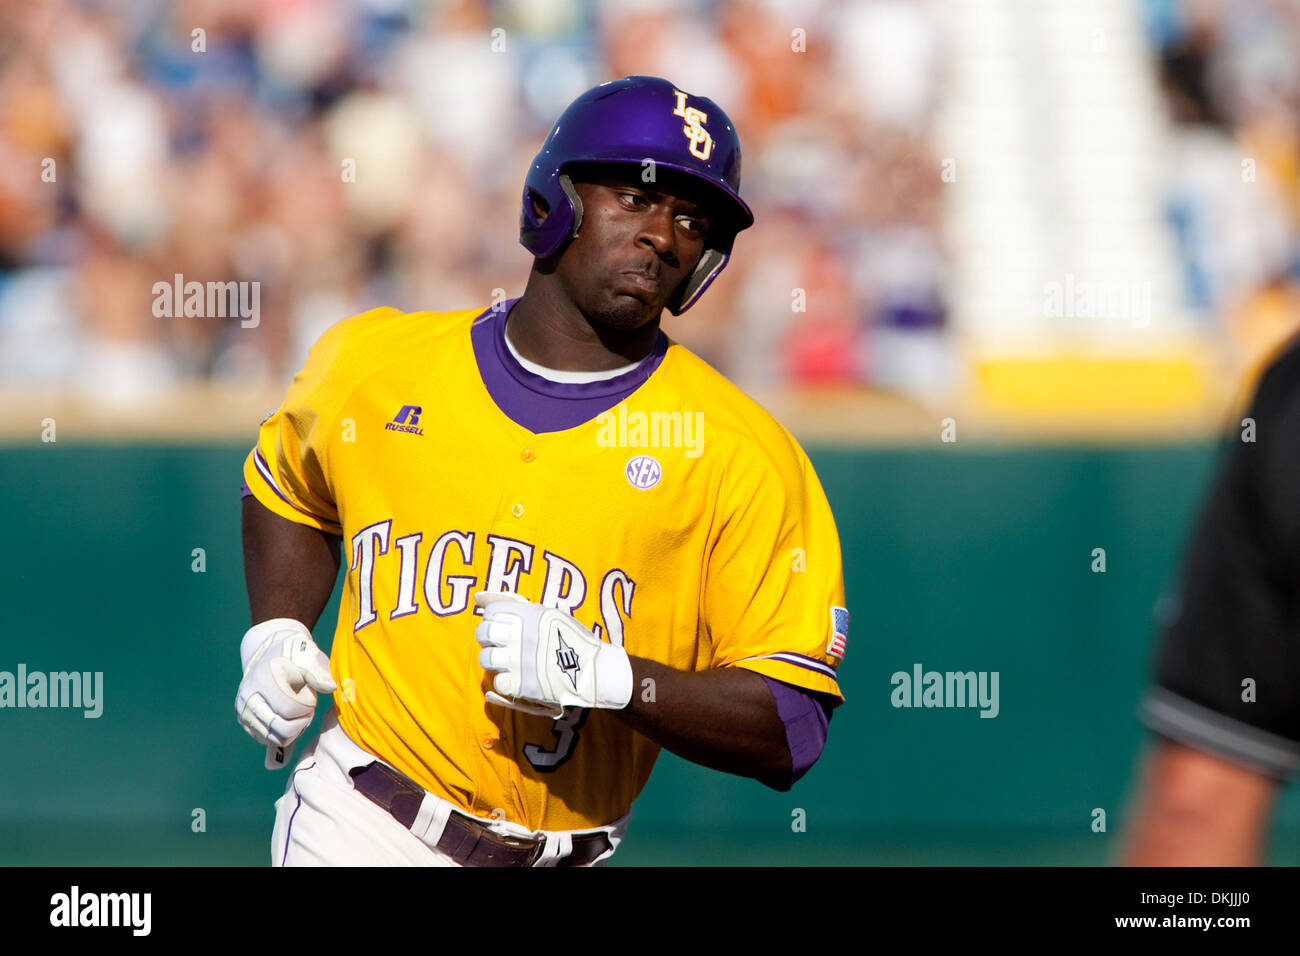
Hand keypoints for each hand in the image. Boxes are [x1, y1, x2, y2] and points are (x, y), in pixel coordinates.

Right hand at [235, 619, 336, 766]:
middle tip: (308, 709)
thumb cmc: (294, 654)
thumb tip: (331, 687)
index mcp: (267, 676)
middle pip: (282, 729)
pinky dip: (281, 734)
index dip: (307, 706)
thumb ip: (320, 671)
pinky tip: (288, 717)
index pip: (290, 708)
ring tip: (298, 712)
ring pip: (274, 738)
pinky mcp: (243, 720)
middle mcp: (250, 695)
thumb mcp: (309, 655)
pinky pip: (266, 739)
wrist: (268, 652)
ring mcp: (244, 709)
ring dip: (292, 730)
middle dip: (301, 722)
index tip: (311, 695)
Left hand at [474, 592, 632, 717]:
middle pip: (484, 634)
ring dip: (495, 661)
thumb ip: (513, 604)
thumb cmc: (571, 639)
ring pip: (486, 659)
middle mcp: (521, 635)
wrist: (595, 670)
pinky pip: (499, 682)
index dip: (494, 620)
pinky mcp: (523, 685)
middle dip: (489, 639)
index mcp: (529, 614)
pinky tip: (518, 678)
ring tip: (509, 662)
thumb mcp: (547, 613)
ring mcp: (520, 661)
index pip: (491, 612)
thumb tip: (477, 597)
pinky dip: (506, 682)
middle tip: (501, 645)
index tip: (504, 627)